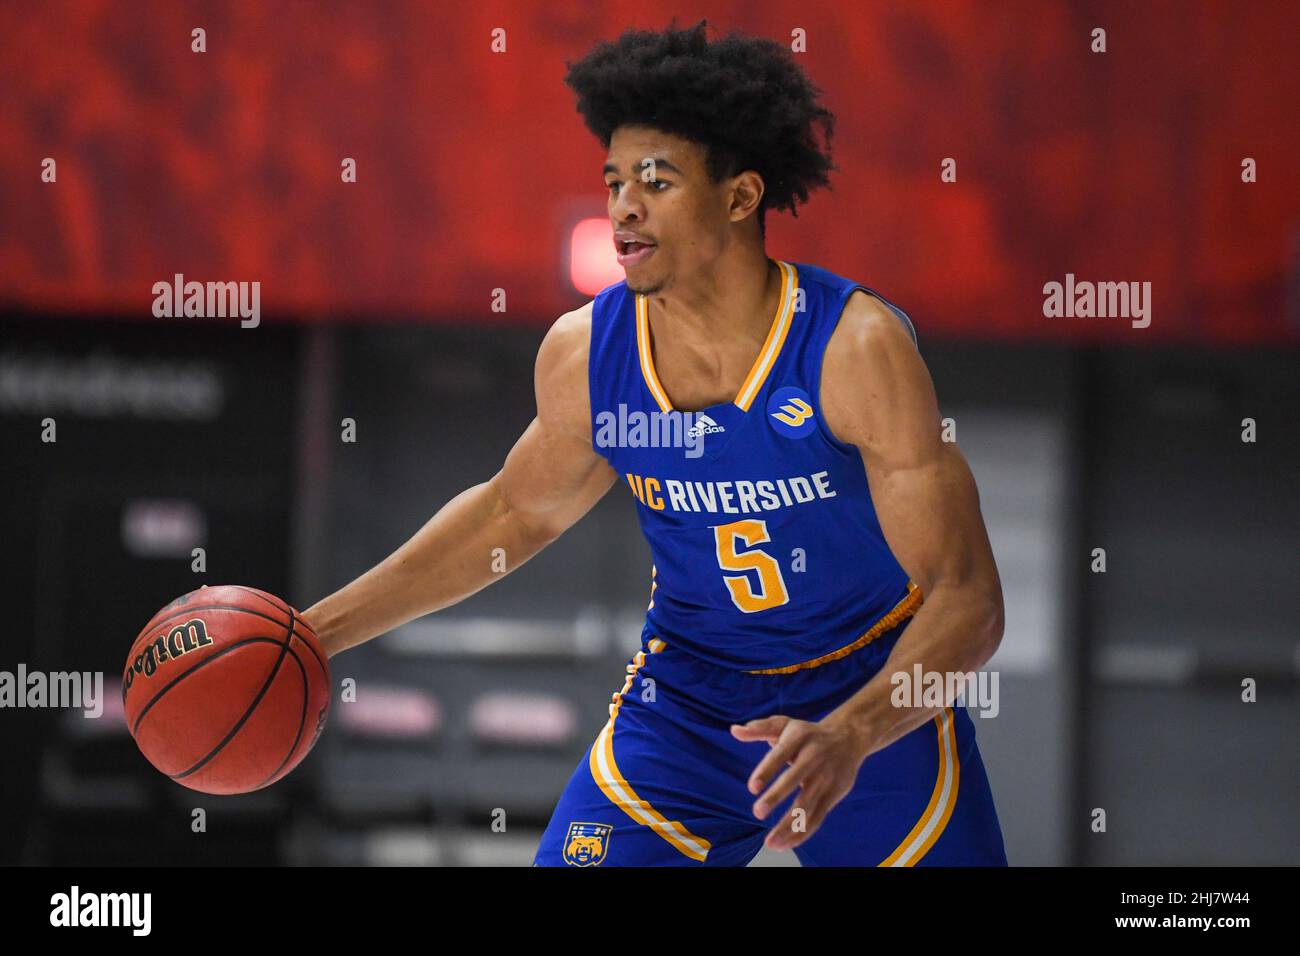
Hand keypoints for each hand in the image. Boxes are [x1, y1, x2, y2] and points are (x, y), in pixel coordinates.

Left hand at [731, 712, 869, 850]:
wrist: (848, 738)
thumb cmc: (807, 733)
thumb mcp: (785, 724)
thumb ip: (759, 728)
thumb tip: (734, 731)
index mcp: (799, 738)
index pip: (781, 754)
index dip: (766, 770)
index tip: (752, 788)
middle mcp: (814, 758)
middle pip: (794, 779)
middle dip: (777, 797)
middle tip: (757, 812)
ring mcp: (825, 778)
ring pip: (807, 804)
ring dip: (789, 825)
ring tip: (770, 842)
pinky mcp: (833, 795)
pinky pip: (818, 817)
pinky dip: (802, 833)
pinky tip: (785, 844)